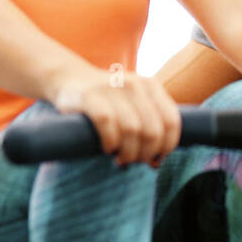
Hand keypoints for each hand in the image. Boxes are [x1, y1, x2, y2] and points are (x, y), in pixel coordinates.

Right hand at [50, 65, 180, 167]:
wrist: (70, 79)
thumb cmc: (106, 101)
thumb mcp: (133, 104)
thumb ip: (149, 125)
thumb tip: (158, 162)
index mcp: (150, 86)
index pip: (171, 121)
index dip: (166, 146)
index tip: (155, 159)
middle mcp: (134, 84)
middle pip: (153, 130)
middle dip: (145, 154)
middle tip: (133, 161)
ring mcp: (112, 88)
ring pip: (132, 130)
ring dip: (128, 153)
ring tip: (120, 159)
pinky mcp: (89, 95)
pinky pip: (107, 123)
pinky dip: (110, 142)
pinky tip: (107, 148)